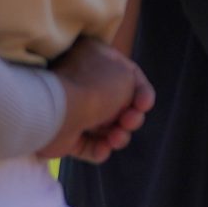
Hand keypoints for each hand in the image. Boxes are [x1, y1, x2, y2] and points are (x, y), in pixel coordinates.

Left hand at [39, 36, 154, 163]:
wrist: (62, 112)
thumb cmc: (97, 88)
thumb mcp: (129, 77)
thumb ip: (135, 89)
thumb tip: (126, 105)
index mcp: (94, 57)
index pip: (127, 74)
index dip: (142, 92)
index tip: (145, 105)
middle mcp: (81, 80)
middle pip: (118, 104)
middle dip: (130, 118)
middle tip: (129, 121)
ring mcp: (72, 109)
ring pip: (105, 127)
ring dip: (118, 136)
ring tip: (117, 138)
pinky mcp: (64, 135)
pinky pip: (88, 144)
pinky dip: (99, 149)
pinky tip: (103, 149)